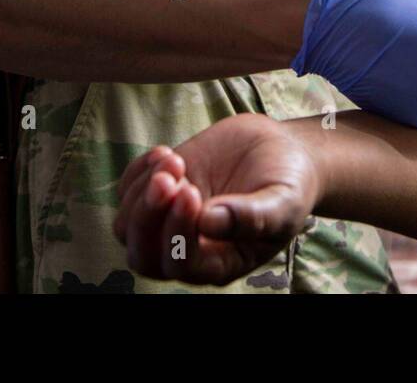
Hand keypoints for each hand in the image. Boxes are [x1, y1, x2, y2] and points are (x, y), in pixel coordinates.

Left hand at [113, 115, 317, 285]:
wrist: (280, 151)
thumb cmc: (289, 184)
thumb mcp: (283, 201)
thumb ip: (252, 216)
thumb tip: (209, 223)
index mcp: (219, 263)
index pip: (181, 264)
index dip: (176, 233)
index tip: (191, 191)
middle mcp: (188, 248)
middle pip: (143, 254)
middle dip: (147, 217)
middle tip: (171, 178)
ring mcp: (168, 219)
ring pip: (127, 224)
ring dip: (142, 190)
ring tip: (174, 159)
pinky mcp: (159, 190)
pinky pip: (127, 192)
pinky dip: (137, 171)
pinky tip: (166, 153)